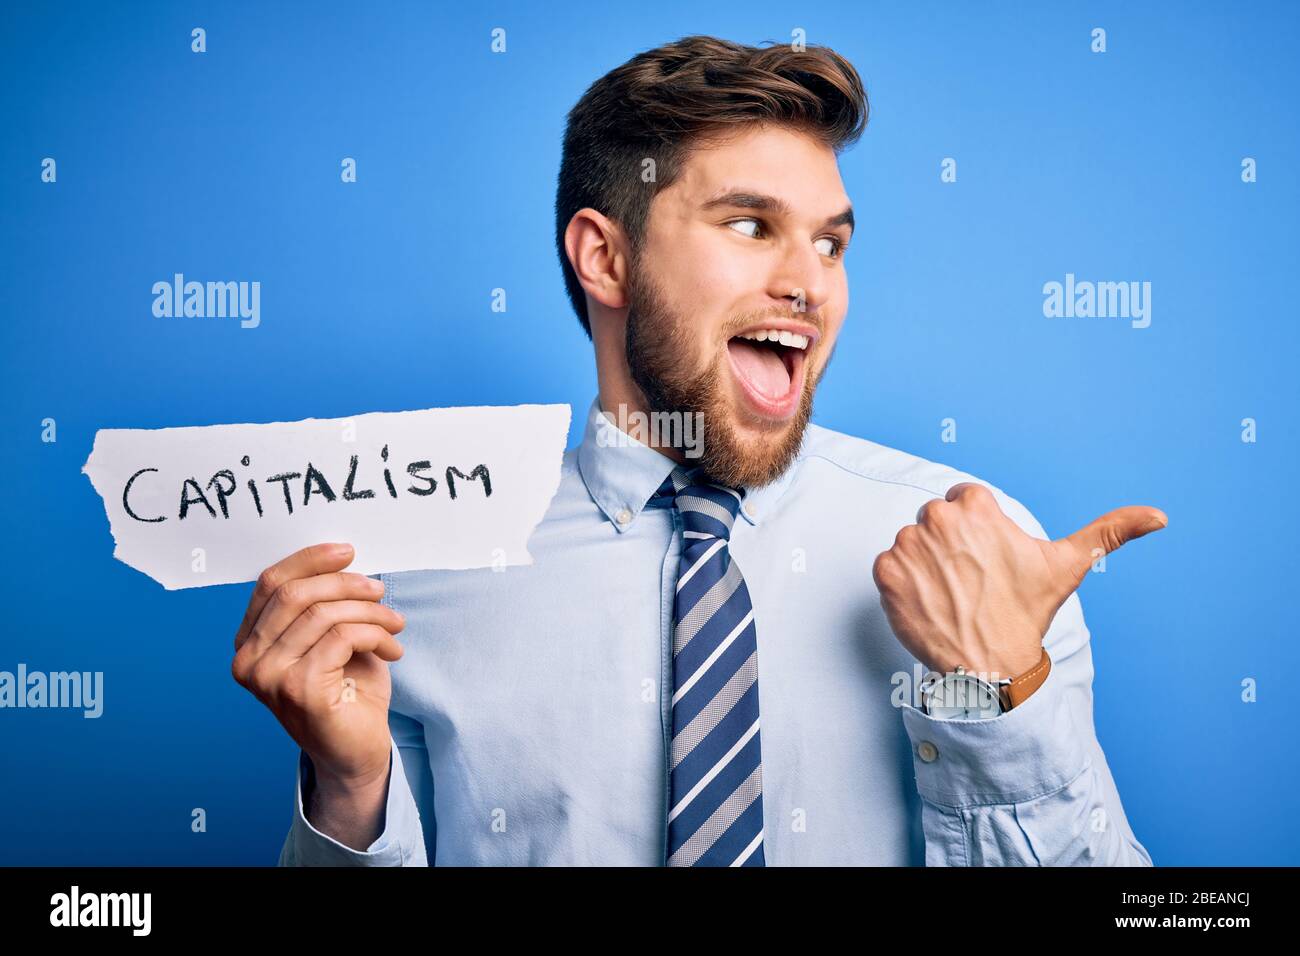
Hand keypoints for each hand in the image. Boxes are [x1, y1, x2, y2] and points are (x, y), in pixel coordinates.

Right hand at [231, 543, 406, 792]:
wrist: (356, 753)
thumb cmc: (346, 692)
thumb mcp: (330, 638)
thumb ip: (323, 604)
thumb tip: (343, 560)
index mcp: (249, 643)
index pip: (271, 583)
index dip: (310, 560)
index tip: (348, 551)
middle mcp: (249, 661)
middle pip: (296, 594)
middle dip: (345, 583)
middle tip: (380, 591)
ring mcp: (270, 678)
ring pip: (323, 614)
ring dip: (370, 613)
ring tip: (394, 624)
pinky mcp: (299, 690)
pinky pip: (343, 638)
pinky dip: (375, 635)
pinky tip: (392, 650)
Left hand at [871, 483, 1165, 679]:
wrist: (989, 666)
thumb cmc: (1027, 614)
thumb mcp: (1069, 566)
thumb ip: (1109, 531)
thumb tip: (1160, 516)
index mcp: (977, 506)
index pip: (964, 501)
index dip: (976, 531)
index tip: (986, 559)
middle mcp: (938, 518)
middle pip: (935, 521)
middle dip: (950, 546)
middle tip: (971, 581)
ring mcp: (908, 545)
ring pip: (912, 543)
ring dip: (926, 565)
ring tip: (952, 594)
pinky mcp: (885, 573)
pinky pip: (887, 566)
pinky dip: (903, 584)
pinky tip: (929, 603)